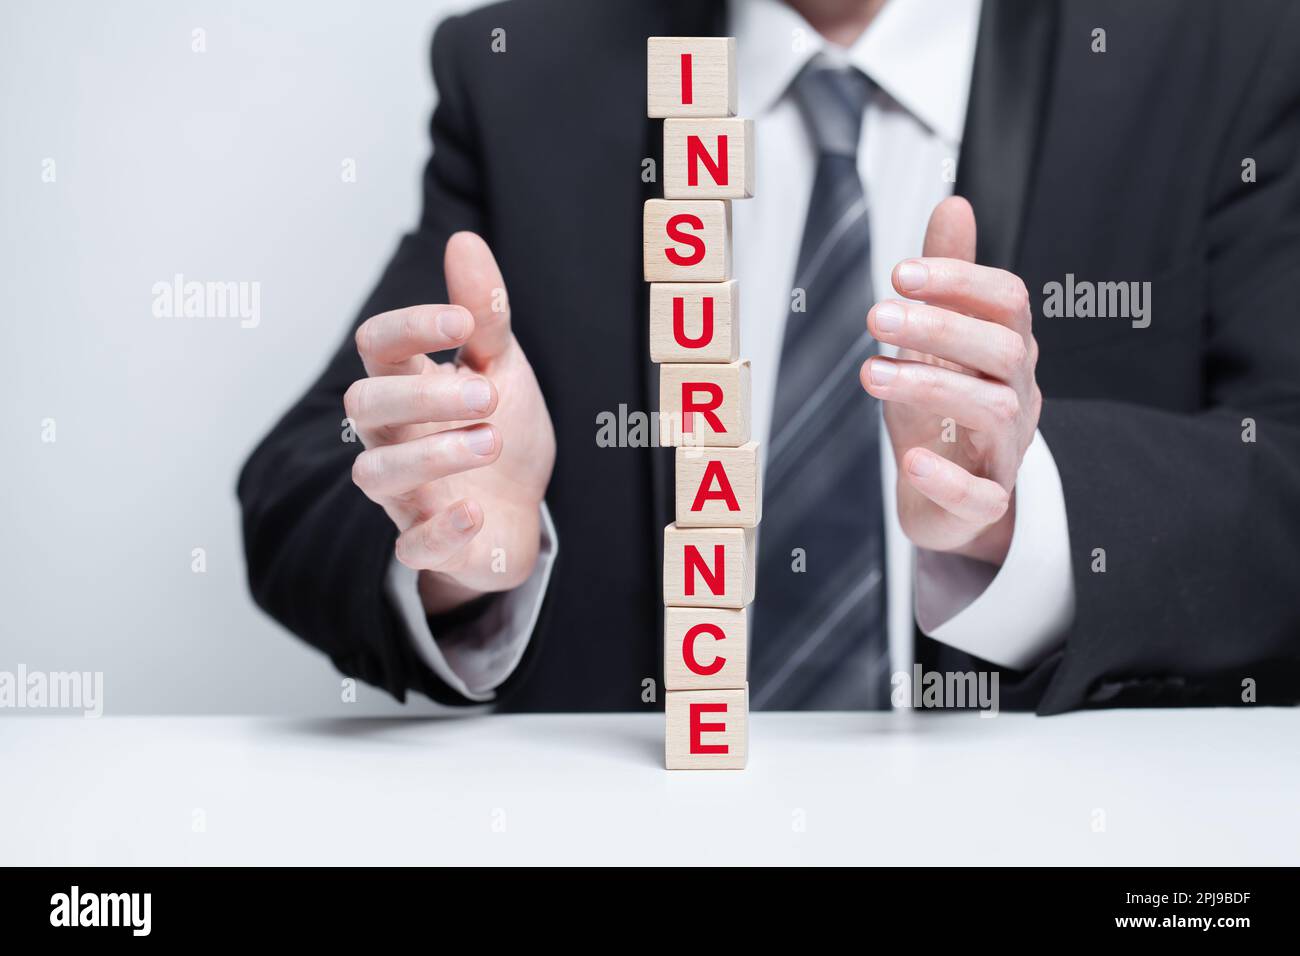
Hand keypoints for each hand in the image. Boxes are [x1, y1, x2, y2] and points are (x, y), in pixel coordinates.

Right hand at [346, 232, 555, 613]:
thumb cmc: (500, 430)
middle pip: (363, 406)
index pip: (376, 344)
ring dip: (431, 457)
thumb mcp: (502, 367)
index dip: (409, 326)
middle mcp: (394, 437)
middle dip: (421, 396)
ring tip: (491, 440)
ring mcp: (406, 494)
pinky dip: (439, 531)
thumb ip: (484, 315)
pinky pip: (411, 546)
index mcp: (408, 384)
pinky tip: (476, 510)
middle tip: (488, 395)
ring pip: (374, 475)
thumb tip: (464, 240)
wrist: (521, 512)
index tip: (463, 322)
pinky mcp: (427, 544)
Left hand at [861, 197, 1040, 565]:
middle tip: (876, 314)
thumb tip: (954, 201)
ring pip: (995, 411)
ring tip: (870, 372)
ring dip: (931, 386)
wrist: (953, 500)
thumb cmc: (944, 412)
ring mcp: (1007, 450)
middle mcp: (1018, 394)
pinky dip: (949, 478)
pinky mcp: (986, 501)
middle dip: (941, 327)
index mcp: (1009, 350)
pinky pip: (984, 495)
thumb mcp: (937, 343)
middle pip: (1005, 350)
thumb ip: (948, 279)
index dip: (960, 280)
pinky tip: (914, 460)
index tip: (901, 272)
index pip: (1008, 301)